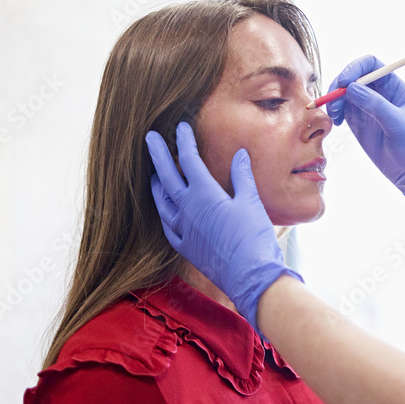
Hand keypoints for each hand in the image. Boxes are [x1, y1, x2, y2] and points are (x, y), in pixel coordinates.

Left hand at [145, 121, 301, 335]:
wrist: (251, 276)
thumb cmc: (254, 237)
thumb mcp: (251, 202)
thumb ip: (242, 176)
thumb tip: (240, 154)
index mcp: (204, 195)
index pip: (190, 161)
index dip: (185, 142)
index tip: (181, 127)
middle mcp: (188, 210)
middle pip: (167, 178)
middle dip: (159, 156)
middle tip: (150, 138)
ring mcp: (184, 230)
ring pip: (162, 203)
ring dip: (157, 186)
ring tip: (154, 175)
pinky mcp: (186, 248)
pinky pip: (168, 227)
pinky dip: (164, 215)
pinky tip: (165, 211)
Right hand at [326, 55, 404, 238]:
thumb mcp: (396, 123)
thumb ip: (375, 105)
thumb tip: (351, 88)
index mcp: (394, 87)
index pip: (371, 65)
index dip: (355, 68)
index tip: (343, 81)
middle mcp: (379, 93)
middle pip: (354, 76)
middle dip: (340, 84)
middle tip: (332, 100)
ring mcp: (368, 107)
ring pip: (344, 92)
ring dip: (335, 99)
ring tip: (335, 115)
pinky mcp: (359, 122)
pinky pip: (342, 109)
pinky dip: (335, 111)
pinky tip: (338, 122)